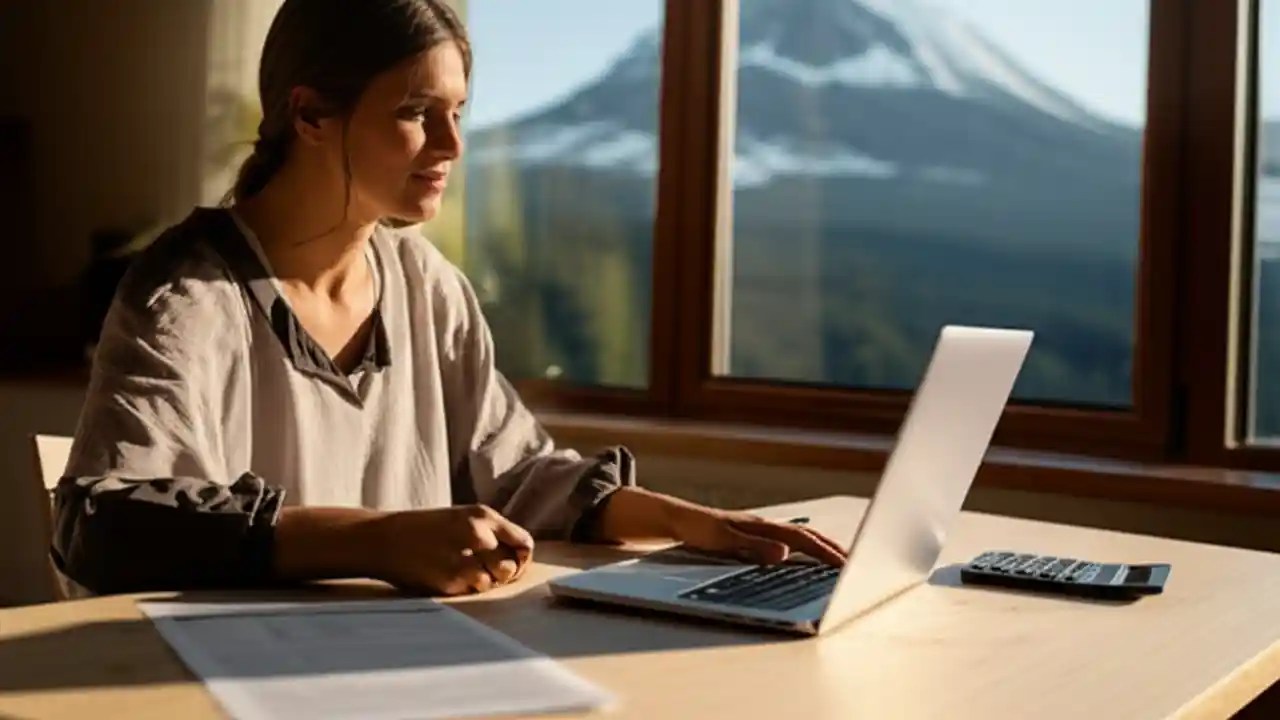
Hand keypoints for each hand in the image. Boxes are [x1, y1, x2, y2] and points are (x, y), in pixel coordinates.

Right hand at [368, 505, 534, 594]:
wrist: (384, 539)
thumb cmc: (426, 527)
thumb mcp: (462, 517)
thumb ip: (492, 531)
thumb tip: (520, 554)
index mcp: (482, 516)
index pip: (523, 541)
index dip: (522, 555)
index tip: (515, 561)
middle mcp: (477, 535)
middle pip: (511, 565)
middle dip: (503, 571)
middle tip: (487, 568)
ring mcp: (464, 559)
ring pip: (493, 581)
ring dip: (483, 580)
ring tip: (463, 569)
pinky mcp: (449, 582)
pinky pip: (472, 591)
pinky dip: (466, 587)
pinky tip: (449, 575)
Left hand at [668, 506, 846, 565]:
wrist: (672, 517)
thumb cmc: (694, 528)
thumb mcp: (721, 539)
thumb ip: (752, 546)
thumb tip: (786, 553)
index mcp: (760, 526)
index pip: (801, 539)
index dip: (824, 552)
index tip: (847, 565)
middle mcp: (762, 525)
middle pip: (805, 535)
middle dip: (831, 548)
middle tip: (857, 562)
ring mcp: (757, 528)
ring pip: (797, 536)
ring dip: (819, 546)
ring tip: (839, 558)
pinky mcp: (750, 535)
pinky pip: (785, 539)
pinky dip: (802, 546)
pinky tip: (804, 552)